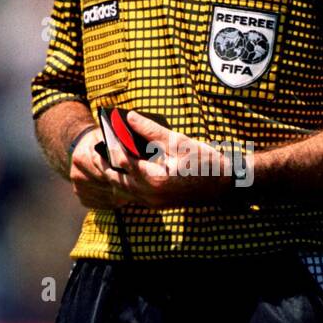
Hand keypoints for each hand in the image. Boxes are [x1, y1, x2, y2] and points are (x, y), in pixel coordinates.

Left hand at [73, 111, 233, 209]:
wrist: (224, 185)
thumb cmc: (205, 161)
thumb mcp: (178, 141)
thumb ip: (150, 130)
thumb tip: (128, 117)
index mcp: (154, 179)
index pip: (122, 160)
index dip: (112, 144)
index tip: (105, 131)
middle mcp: (150, 195)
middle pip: (116, 178)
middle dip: (106, 161)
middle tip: (97, 145)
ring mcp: (153, 203)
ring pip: (121, 189)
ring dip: (113, 173)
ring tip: (106, 156)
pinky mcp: (156, 205)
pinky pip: (132, 195)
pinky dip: (124, 182)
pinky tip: (124, 170)